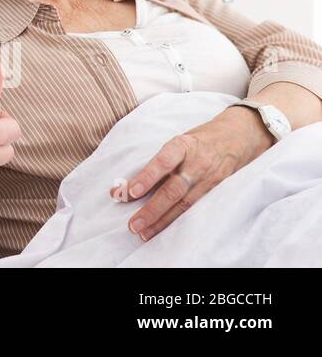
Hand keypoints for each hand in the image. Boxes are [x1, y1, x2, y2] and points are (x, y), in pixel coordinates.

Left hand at [119, 105, 273, 240]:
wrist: (239, 137)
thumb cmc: (200, 139)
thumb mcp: (180, 141)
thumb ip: (160, 160)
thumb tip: (129, 183)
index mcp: (184, 145)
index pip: (164, 161)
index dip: (148, 177)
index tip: (131, 191)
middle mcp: (197, 164)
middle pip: (173, 190)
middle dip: (151, 209)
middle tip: (132, 224)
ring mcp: (209, 180)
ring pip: (183, 204)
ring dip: (161, 221)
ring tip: (143, 233)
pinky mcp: (217, 191)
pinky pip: (195, 209)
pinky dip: (177, 221)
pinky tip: (164, 230)